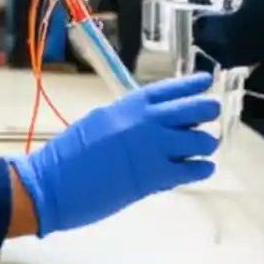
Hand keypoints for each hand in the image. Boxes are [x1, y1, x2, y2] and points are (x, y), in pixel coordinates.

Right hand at [8, 72, 220, 235]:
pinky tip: (203, 169)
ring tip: (204, 150)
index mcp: (130, 104)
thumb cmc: (68, 154)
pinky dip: (201, 169)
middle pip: (193, 109)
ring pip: (199, 140)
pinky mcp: (154, 176)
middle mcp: (147, 121)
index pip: (171, 88)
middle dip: (207, 111)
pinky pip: (191, 170)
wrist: (51, 183)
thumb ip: (129, 119)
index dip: (192, 84)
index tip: (207, 80)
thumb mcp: (100, 121)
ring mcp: (153, 148)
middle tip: (212, 116)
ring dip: (205, 144)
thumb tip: (154, 121)